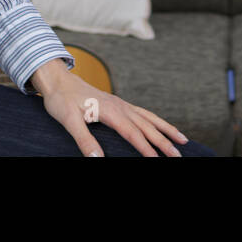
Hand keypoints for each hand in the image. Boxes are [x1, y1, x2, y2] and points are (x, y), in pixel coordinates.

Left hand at [32, 60, 190, 156]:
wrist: (58, 81)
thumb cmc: (62, 100)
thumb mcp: (69, 121)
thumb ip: (84, 140)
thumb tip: (98, 159)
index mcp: (110, 110)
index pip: (132, 133)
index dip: (146, 148)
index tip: (157, 160)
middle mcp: (120, 106)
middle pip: (147, 126)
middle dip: (164, 141)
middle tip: (179, 155)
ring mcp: (121, 104)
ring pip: (149, 118)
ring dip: (166, 129)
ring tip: (183, 139)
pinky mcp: (119, 104)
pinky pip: (143, 113)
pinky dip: (156, 121)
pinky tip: (161, 127)